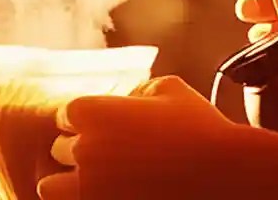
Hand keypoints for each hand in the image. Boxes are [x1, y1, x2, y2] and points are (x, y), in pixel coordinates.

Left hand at [36, 76, 246, 199]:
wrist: (226, 178)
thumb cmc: (202, 130)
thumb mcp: (171, 90)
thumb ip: (136, 89)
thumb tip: (125, 99)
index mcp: (94, 112)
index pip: (66, 116)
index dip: (85, 123)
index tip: (107, 131)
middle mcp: (84, 149)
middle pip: (59, 150)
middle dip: (80, 153)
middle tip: (113, 159)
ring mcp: (88, 187)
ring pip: (51, 187)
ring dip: (69, 184)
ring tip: (99, 185)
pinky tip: (112, 195)